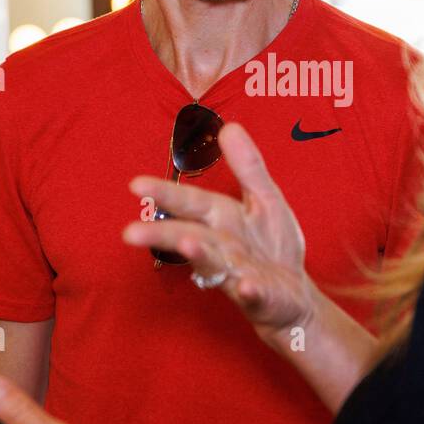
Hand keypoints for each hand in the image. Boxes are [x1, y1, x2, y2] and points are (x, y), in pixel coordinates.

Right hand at [122, 122, 317, 346]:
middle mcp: (224, 247)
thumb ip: (247, 166)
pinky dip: (248, 290)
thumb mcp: (264, 199)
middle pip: (190, 236)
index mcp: (223, 219)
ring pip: (213, 264)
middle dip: (163, 234)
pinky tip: (246, 285)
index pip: (191, 202)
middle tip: (129, 233)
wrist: (293, 297)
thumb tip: (229, 127)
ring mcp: (239, 273)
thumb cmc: (272, 247)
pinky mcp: (261, 296)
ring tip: (185, 245)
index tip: (135, 185)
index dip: (166, 193)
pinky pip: (253, 293)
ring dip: (199, 255)